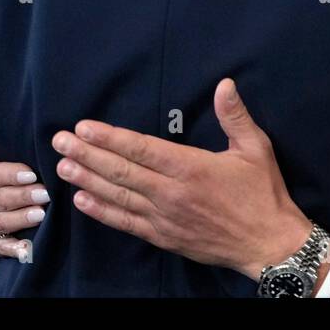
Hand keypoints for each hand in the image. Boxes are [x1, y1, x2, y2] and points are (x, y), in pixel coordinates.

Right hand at [0, 119, 48, 261]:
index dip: (12, 174)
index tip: (31, 173)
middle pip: (3, 199)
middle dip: (24, 197)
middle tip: (45, 193)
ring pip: (4, 222)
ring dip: (22, 219)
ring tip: (41, 214)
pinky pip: (1, 247)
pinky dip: (13, 250)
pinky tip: (27, 249)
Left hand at [53, 78, 313, 281]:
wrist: (270, 245)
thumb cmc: (263, 194)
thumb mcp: (256, 149)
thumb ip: (235, 116)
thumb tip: (225, 84)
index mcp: (190, 168)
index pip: (141, 150)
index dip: (110, 138)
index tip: (84, 128)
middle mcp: (171, 194)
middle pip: (121, 172)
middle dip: (87, 155)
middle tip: (60, 142)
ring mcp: (164, 218)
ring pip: (118, 197)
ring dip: (87, 180)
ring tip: (61, 167)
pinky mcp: (163, 237)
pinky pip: (126, 223)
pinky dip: (102, 212)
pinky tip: (82, 200)